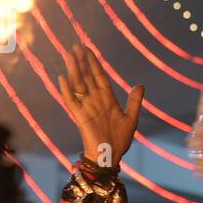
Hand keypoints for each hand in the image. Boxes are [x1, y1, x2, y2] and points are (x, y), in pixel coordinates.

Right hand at [58, 44, 144, 165]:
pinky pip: (71, 102)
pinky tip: (62, 78)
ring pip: (78, 85)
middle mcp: (95, 100)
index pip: (98, 76)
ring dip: (74, 70)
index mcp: (107, 99)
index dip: (94, 63)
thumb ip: (135, 101)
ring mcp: (86, 107)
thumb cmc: (120, 140)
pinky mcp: (80, 117)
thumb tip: (140, 84)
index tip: (88, 49)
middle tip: (75, 45)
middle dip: (82, 61)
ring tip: (69, 55)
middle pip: (86, 77)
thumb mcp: (132, 118)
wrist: (111, 156)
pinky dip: (66, 90)